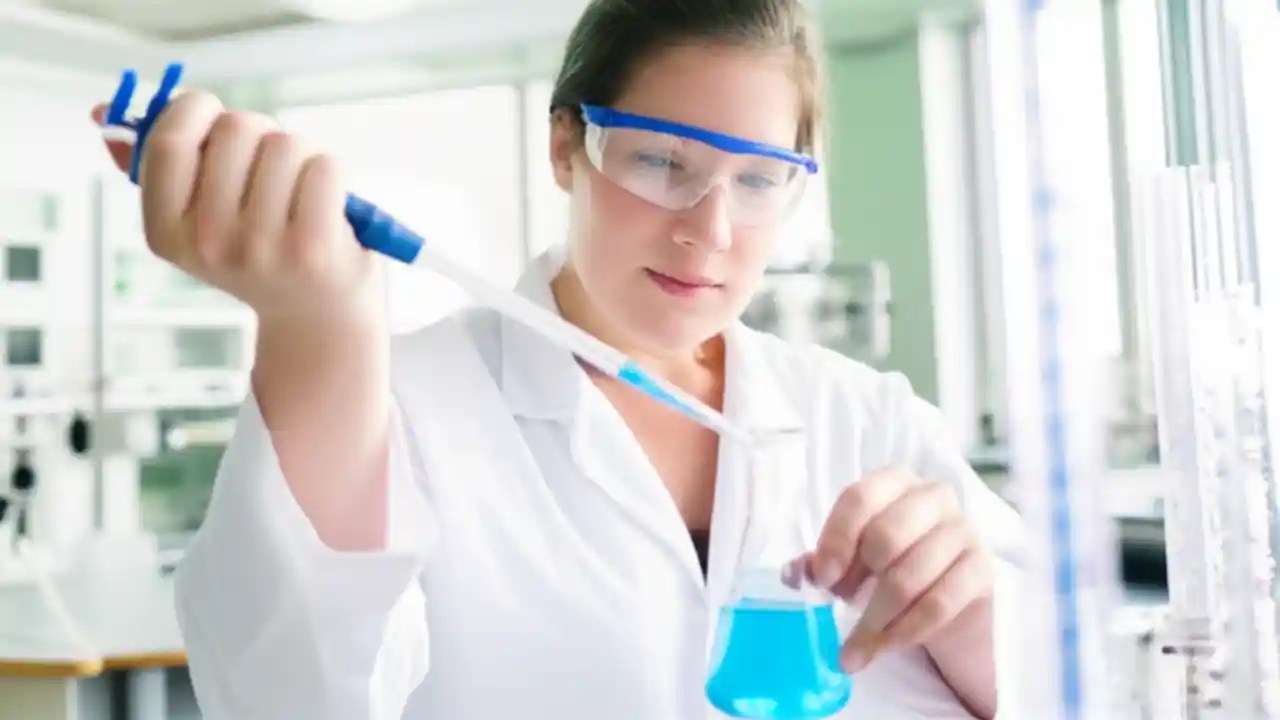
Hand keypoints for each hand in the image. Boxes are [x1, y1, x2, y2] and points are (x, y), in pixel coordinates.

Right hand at [91, 91, 381, 328]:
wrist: (315, 314)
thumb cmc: (256, 249)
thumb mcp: (196, 219)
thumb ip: (154, 166)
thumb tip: (104, 112)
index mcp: (165, 233)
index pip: (168, 143)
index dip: (193, 108)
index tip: (212, 112)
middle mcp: (209, 245)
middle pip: (236, 129)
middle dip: (260, 129)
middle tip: (269, 162)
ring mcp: (261, 249)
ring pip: (287, 144)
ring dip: (301, 152)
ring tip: (300, 187)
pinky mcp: (314, 248)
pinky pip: (325, 166)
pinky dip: (331, 171)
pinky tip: (326, 202)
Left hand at [807, 467, 993, 672]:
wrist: (953, 596)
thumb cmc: (894, 565)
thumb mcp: (854, 560)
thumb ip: (823, 562)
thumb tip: (794, 574)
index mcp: (894, 483)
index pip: (859, 497)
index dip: (836, 539)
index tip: (822, 578)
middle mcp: (933, 497)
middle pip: (885, 536)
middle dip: (856, 582)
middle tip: (840, 607)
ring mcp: (963, 532)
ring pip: (909, 577)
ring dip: (874, 621)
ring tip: (852, 650)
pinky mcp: (982, 571)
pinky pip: (937, 605)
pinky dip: (903, 633)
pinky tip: (882, 649)